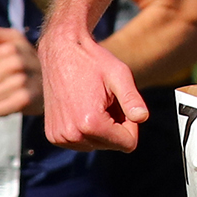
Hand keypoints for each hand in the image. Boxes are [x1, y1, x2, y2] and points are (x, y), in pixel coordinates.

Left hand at [0, 22, 42, 116]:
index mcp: (10, 47)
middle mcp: (17, 62)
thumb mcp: (13, 41)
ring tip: (9, 93)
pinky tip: (13, 103)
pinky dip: (2, 110)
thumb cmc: (28, 60)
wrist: (57, 81)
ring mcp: (22, 81)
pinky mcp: (26, 100)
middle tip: (4, 84)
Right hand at [39, 23, 145, 151]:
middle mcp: (72, 135)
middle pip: (111, 145)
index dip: (130, 123)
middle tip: (105, 100)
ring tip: (93, 102)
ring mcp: (60, 137)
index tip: (120, 103)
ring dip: (100, 127)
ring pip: (96, 145)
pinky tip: (81, 107)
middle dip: (114, 125)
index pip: (128, 144)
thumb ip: (132, 99)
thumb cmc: (93, 61)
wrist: (61, 51)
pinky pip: (81, 142)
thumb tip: (143, 118)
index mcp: (91, 123)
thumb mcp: (119, 75)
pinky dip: (85, 129)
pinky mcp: (53, 135)